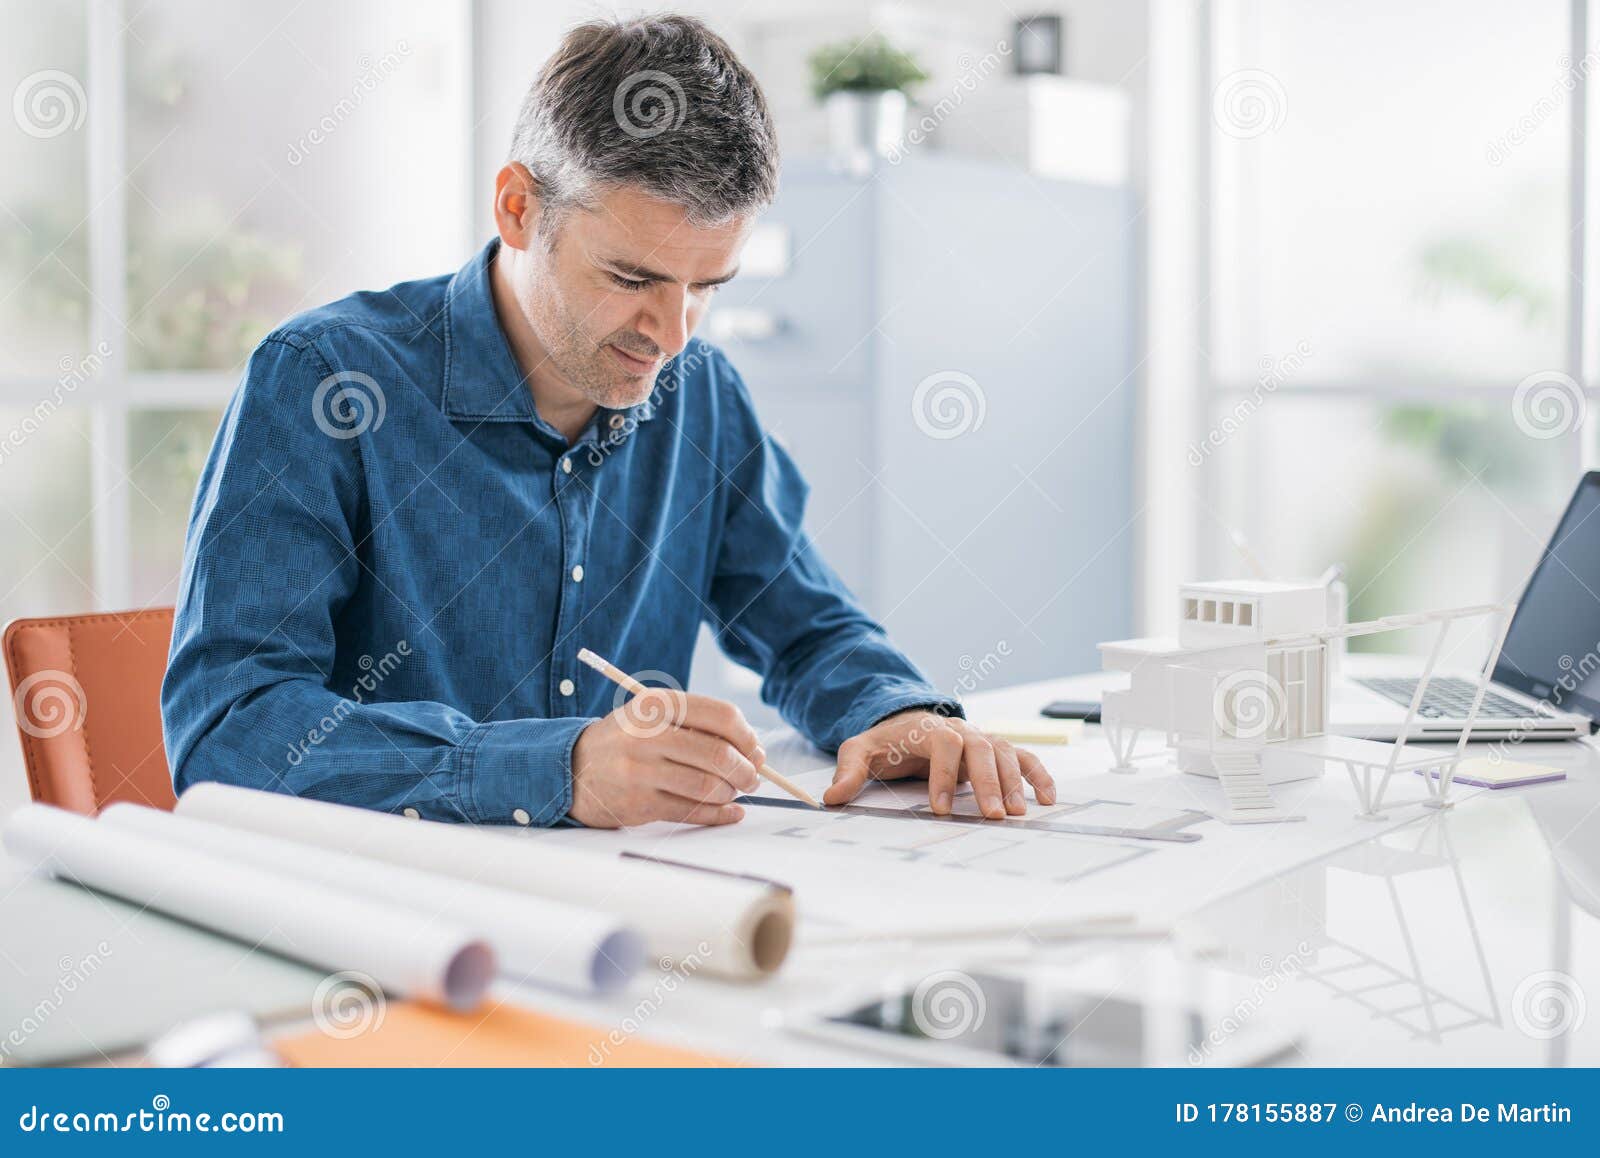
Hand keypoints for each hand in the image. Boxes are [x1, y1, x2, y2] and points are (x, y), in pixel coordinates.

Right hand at [569, 690, 763, 827]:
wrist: (574, 768)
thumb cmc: (628, 740)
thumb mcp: (656, 716)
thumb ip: (702, 727)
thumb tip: (756, 752)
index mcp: (657, 703)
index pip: (721, 715)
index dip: (747, 736)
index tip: (754, 748)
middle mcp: (648, 735)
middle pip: (718, 754)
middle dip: (746, 770)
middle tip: (752, 777)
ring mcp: (641, 771)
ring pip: (708, 787)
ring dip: (731, 793)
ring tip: (732, 791)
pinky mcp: (639, 804)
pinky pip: (693, 813)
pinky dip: (719, 815)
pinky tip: (729, 811)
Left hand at [823, 710, 1055, 818]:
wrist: (907, 725)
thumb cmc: (887, 743)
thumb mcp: (860, 751)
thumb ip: (848, 771)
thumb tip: (830, 798)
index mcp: (929, 728)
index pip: (943, 744)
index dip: (943, 775)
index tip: (940, 809)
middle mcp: (961, 730)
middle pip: (980, 749)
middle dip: (987, 783)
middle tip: (991, 816)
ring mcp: (982, 739)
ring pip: (1005, 754)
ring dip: (1014, 783)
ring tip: (1017, 813)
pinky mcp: (996, 751)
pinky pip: (1023, 758)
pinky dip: (1038, 775)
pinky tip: (1048, 799)